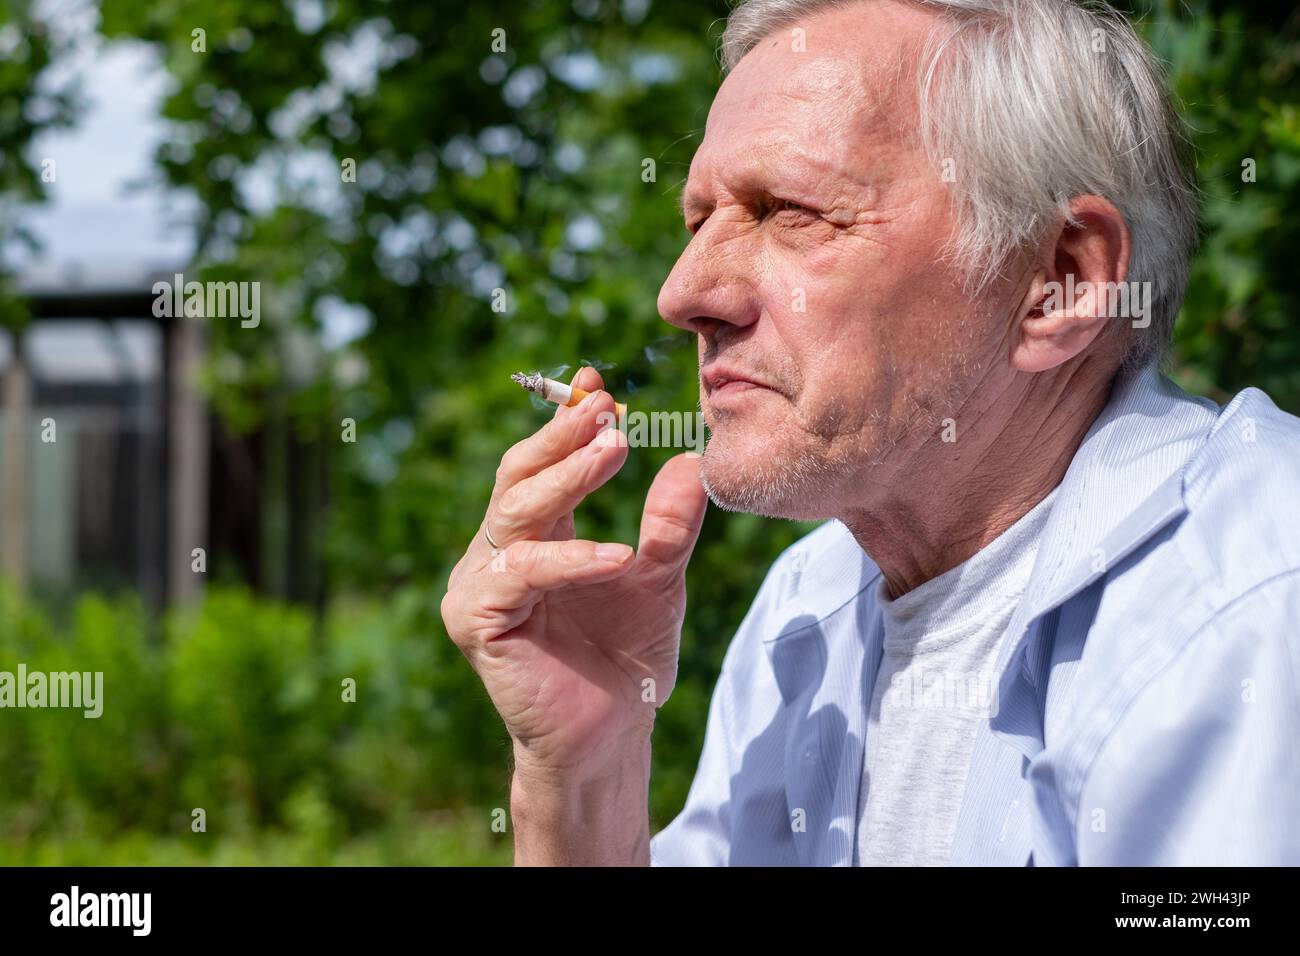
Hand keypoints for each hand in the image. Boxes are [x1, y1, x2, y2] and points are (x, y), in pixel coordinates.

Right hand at [440, 366, 708, 778]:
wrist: (610, 735)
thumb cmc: (625, 657)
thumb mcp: (660, 580)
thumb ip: (669, 525)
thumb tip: (690, 461)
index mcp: (536, 534)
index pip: (543, 463)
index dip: (566, 422)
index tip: (600, 383)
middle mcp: (500, 551)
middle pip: (518, 474)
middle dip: (562, 436)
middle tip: (605, 406)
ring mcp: (481, 584)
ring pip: (515, 511)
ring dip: (567, 478)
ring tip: (615, 449)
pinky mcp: (476, 620)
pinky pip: (521, 574)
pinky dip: (569, 560)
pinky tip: (617, 556)